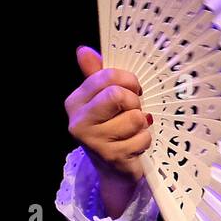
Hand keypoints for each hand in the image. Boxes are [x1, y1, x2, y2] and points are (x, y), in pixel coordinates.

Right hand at [64, 45, 151, 213]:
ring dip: (141, 124)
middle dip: (134, 102)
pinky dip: (145, 140)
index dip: (127, 80)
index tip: (133, 88)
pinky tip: (135, 146)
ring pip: (135, 118)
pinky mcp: (112, 157)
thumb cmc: (112, 128)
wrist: (113, 171)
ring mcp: (94, 141)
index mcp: (75, 102)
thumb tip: (83, 50)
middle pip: (118, 96)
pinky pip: (142, 138)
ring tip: (133, 130)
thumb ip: (96, 74)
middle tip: (133, 110)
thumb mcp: (102, 99)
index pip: (104, 77)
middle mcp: (79, 121)